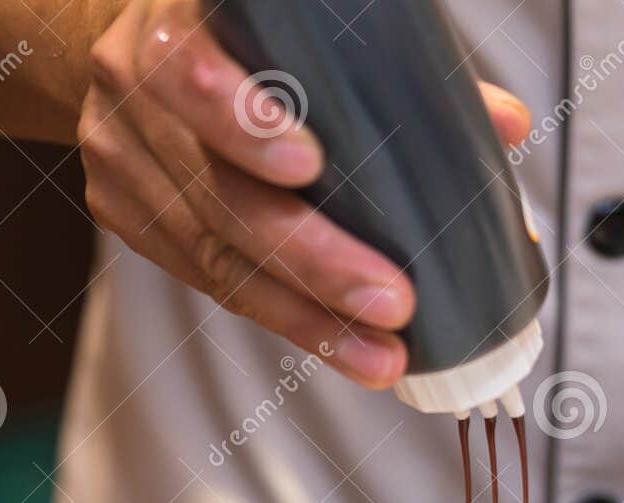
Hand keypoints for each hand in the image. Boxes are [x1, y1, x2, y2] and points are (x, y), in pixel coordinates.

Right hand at [78, 0, 530, 386]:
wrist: (124, 44)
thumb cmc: (232, 32)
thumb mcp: (294, 26)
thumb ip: (388, 65)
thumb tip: (502, 123)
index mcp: (173, 24)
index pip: (190, 72)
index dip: (245, 121)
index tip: (310, 165)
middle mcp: (134, 93)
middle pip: (219, 194)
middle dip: (312, 257)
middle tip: (388, 298)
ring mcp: (122, 162)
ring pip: (216, 255)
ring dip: (307, 314)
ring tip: (378, 348)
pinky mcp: (127, 217)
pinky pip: (209, 279)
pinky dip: (282, 315)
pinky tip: (340, 343)